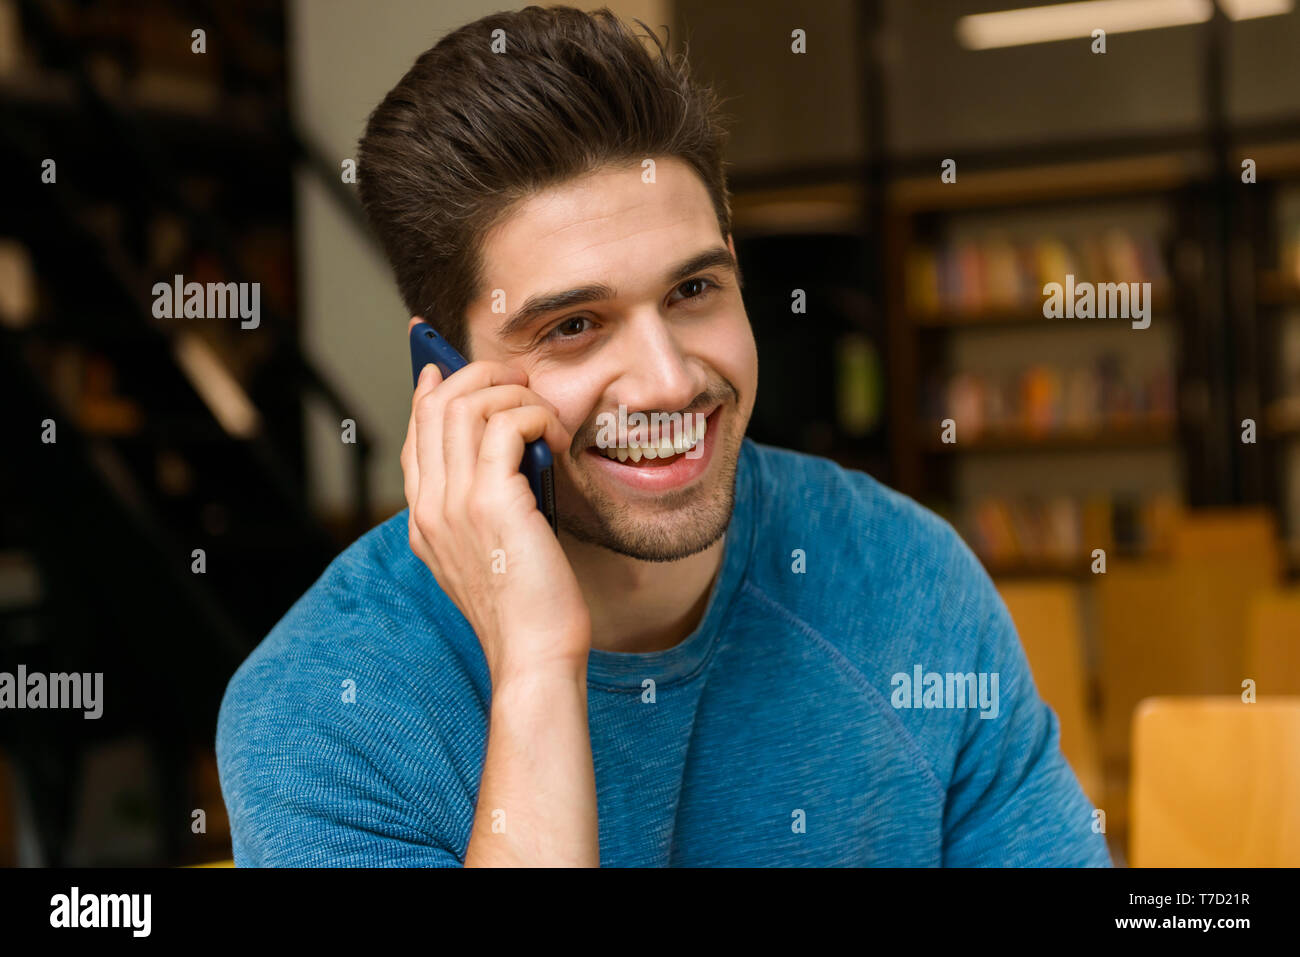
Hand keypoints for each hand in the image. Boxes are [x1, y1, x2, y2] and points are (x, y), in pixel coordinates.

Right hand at [401, 355, 591, 682]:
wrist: (533, 654)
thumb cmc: (528, 609)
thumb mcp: (493, 552)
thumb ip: (485, 507)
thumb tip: (511, 454)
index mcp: (424, 521)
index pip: (415, 435)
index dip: (428, 392)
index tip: (440, 365)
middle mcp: (430, 507)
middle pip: (435, 407)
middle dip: (477, 377)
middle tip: (518, 381)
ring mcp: (455, 503)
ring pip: (466, 405)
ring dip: (511, 394)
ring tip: (542, 413)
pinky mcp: (492, 502)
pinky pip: (505, 423)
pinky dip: (534, 415)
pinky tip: (554, 436)